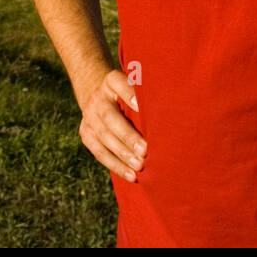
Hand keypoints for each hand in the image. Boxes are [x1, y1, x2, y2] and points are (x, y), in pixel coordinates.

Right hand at [78, 68, 145, 182]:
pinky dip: (116, 165)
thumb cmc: (130, 94)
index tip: (139, 105)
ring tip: (140, 167)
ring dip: (122, 155)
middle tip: (145, 151)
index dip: (128, 93)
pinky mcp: (85, 134)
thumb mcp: (135, 86)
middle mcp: (97, 98)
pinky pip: (99, 152)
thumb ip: (146, 93)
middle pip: (109, 117)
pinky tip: (130, 175)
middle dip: (127, 136)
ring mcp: (88, 116)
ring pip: (103, 138)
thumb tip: (170, 108)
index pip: (118, 83)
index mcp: (111, 81)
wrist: (100, 95)